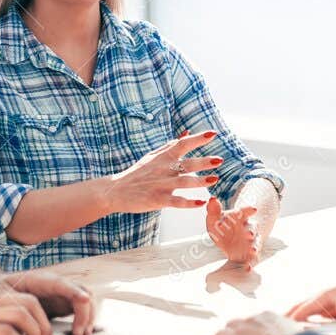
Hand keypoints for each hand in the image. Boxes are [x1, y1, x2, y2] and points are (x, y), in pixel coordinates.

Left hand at [0, 270, 97, 334]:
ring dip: (87, 317)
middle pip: (81, 291)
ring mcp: (62, 293)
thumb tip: (31, 330)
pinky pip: (82, 309)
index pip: (61, 283)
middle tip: (78, 333)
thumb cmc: (2, 297)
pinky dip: (84, 320)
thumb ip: (20, 312)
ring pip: (86, 299)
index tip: (84, 300)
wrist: (1, 294)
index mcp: (39, 279)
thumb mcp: (7, 302)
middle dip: (84, 311)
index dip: (74, 291)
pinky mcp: (64, 303)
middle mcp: (55, 284)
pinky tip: (80, 333)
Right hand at [104, 130, 222, 213]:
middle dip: (203, 162)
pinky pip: (176, 202)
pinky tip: (201, 202)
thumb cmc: (137, 173)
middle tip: (219, 160)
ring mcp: (160, 185)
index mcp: (163, 157)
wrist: (116, 190)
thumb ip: (170, 145)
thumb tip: (187, 132)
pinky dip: (189, 203)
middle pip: (186, 164)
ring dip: (200, 181)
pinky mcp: (157, 200)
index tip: (213, 134)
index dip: (198, 139)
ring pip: (183, 182)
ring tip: (214, 179)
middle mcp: (163, 169)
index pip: (182, 144)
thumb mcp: (152, 156)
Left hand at [205, 198, 259, 265]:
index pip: (244, 211)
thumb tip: (211, 199)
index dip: (248, 210)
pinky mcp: (249, 254)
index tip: (253, 209)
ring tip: (253, 250)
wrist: (229, 239)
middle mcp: (247, 228)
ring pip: (255, 243)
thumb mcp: (214, 218)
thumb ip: (213, 210)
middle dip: (251, 230)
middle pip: (252, 227)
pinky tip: (248, 268)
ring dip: (254, 246)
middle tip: (249, 233)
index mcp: (239, 217)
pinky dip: (250, 264)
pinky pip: (251, 259)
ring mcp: (250, 241)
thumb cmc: (222, 226)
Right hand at [285, 278, 335, 326]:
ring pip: (333, 307)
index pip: (326, 295)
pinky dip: (328, 320)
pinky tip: (324, 329)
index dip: (305, 306)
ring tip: (295, 326)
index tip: (286, 317)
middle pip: (326, 299)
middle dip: (303, 308)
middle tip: (280, 320)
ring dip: (314, 315)